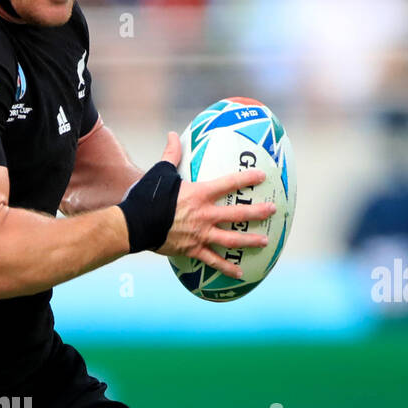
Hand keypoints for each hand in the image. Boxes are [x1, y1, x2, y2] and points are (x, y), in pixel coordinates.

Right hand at [155, 130, 273, 279]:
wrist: (135, 225)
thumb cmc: (147, 196)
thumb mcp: (160, 172)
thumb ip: (171, 154)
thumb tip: (173, 134)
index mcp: (200, 194)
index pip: (229, 183)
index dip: (247, 178)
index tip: (262, 176)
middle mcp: (205, 214)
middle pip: (237, 213)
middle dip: (257, 212)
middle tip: (273, 210)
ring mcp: (200, 234)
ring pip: (231, 239)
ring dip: (249, 241)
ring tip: (264, 241)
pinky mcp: (193, 250)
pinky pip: (213, 260)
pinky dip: (226, 268)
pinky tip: (239, 273)